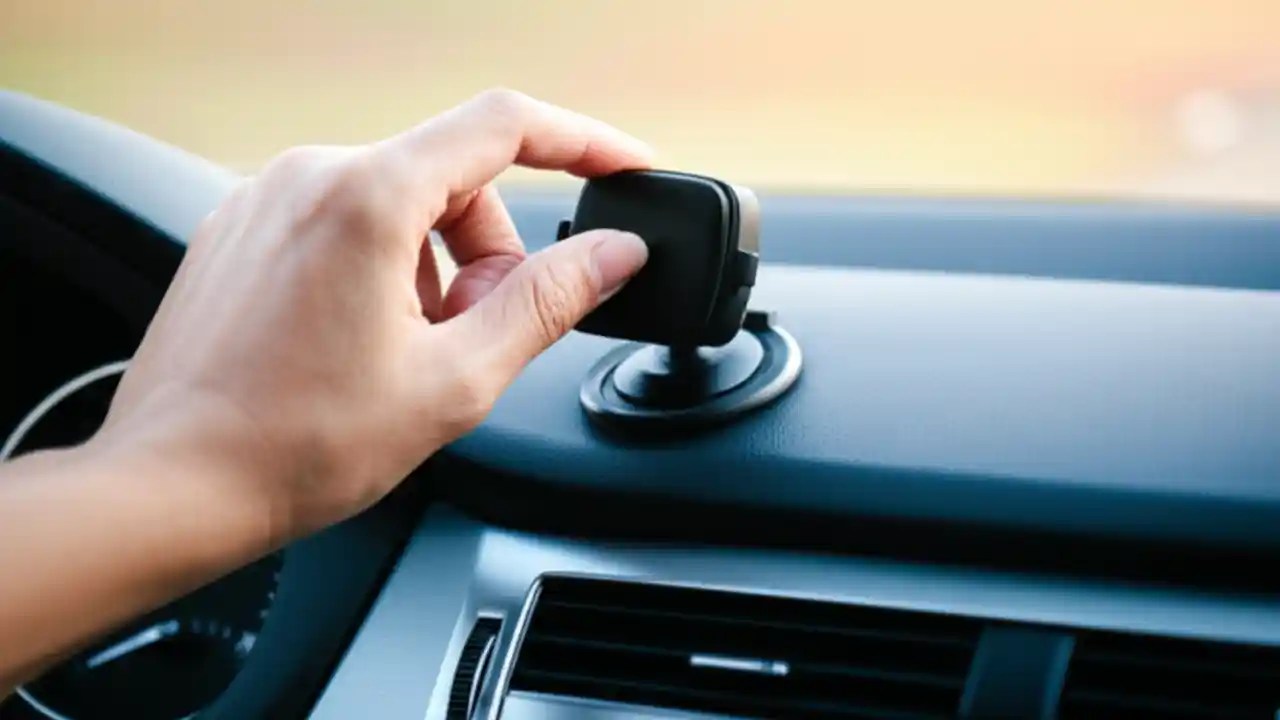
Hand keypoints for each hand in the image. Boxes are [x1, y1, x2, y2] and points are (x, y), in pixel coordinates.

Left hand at [96, 89, 650, 545]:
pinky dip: (384, 267)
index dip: (583, 142)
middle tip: (481, 335)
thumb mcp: (455, 380)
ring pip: (401, 201)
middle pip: (454, 176)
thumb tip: (613, 254)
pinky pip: (346, 218)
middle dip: (492, 251)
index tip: (624, 169)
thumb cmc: (296, 446)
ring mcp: (268, 197)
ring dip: (437, 266)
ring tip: (410, 353)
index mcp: (368, 198)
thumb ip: (548, 303)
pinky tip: (365, 340)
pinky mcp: (244, 226)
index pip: (506, 125)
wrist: (173, 485)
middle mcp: (310, 175)